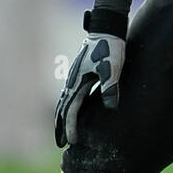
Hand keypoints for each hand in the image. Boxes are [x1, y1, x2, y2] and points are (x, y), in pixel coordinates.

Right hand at [54, 25, 125, 146]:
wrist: (107, 28)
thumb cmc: (110, 47)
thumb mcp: (112, 68)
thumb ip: (110, 87)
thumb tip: (110, 107)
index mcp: (78, 83)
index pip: (71, 110)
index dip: (70, 127)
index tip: (71, 142)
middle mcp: (73, 81)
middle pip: (62, 108)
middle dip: (60, 126)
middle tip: (60, 144)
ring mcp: (76, 77)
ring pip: (65, 101)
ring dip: (63, 117)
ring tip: (63, 131)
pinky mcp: (82, 73)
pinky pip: (72, 94)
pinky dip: (70, 106)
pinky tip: (75, 109)